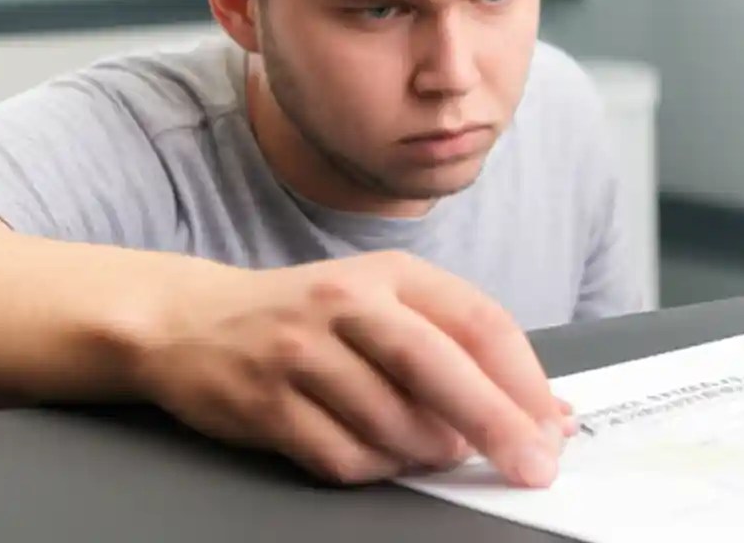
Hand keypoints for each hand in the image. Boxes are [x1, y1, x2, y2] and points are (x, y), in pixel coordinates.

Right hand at [130, 250, 575, 486]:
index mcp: (392, 274)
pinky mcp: (266, 403)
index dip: (525, 380)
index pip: (480, 322)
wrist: (190, 320)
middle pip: (440, 369)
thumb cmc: (308, 316)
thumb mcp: (384, 302)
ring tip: (432, 448)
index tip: (553, 426)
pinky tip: (380, 456)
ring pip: (395, 425)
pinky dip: (377, 469)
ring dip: (429, 453)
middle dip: (498, 426)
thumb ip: (459, 347)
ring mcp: (301, 352)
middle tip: (533, 466)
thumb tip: (541, 410)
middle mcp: (347, 304)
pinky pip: (345, 459)